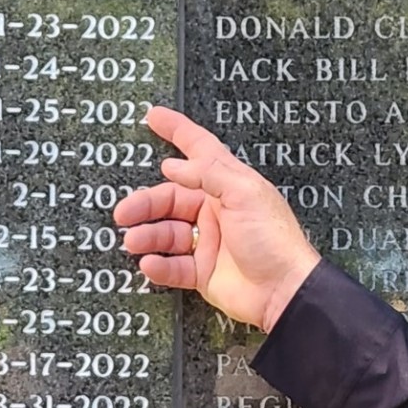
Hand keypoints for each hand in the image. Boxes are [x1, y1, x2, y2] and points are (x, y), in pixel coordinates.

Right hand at [113, 107, 320, 330]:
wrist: (284, 291)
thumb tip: (174, 165)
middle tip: (123, 213)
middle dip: (145, 204)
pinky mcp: (203, 272)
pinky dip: (158, 266)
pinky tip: (151, 265)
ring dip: (147, 236)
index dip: (177, 131)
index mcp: (228, 186)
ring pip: (166, 233)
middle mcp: (215, 210)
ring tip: (134, 242)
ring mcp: (208, 242)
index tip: (153, 116)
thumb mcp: (245, 194)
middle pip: (170, 199)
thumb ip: (209, 174)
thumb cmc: (274, 239)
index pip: (199, 150)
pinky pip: (173, 266)